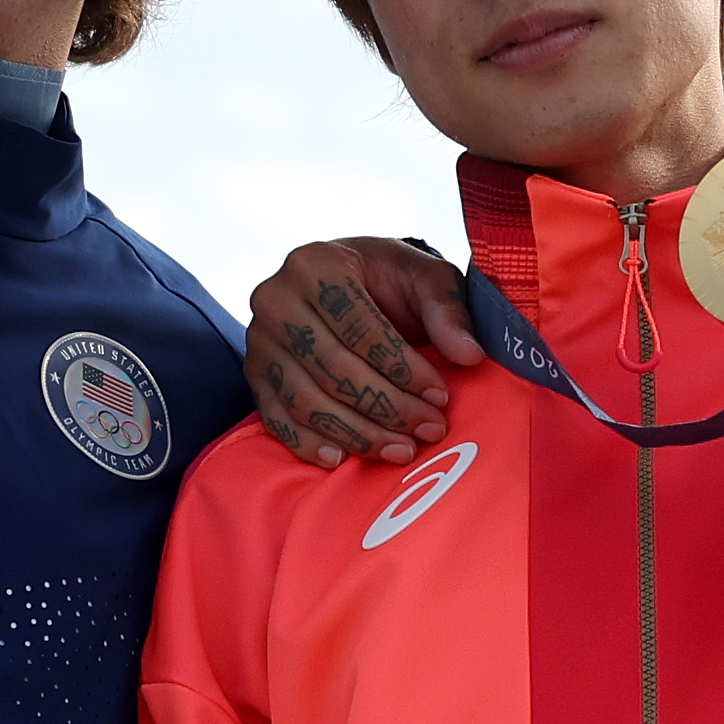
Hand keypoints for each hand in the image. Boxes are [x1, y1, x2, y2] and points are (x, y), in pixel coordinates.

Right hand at [243, 238, 483, 466]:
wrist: (345, 284)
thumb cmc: (388, 280)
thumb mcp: (425, 277)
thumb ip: (447, 308)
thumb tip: (468, 355)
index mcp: (315, 265)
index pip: (359, 327)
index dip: (402, 368)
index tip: (440, 396)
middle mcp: (275, 299)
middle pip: (331, 368)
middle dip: (386, 406)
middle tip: (429, 429)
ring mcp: (259, 340)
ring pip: (305, 399)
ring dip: (356, 432)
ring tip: (401, 449)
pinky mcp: (254, 374)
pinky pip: (275, 417)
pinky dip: (307, 443)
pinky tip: (342, 458)